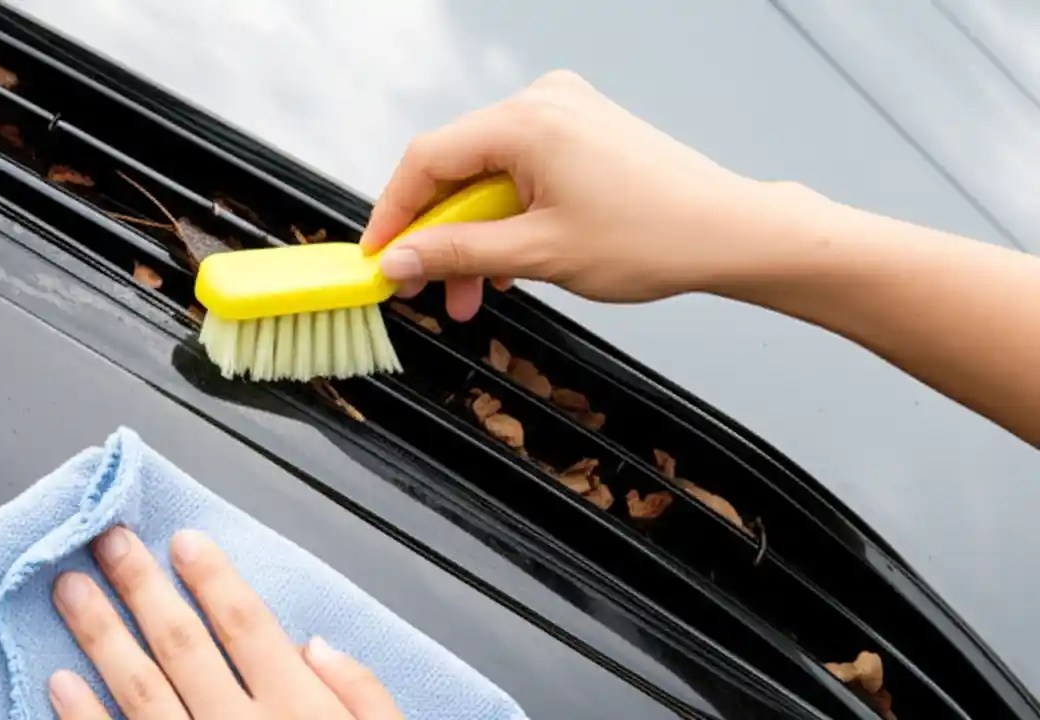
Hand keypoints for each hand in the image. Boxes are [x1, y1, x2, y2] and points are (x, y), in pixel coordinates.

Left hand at [47, 526, 403, 718]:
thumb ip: (363, 695)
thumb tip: (318, 644)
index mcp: (297, 710)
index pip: (246, 624)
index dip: (212, 577)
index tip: (183, 541)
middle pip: (182, 643)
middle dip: (142, 587)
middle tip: (109, 542)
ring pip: (139, 688)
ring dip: (100, 635)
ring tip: (71, 591)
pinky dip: (83, 716)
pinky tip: (60, 681)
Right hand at [360, 69, 778, 320]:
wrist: (729, 232)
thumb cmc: (653, 237)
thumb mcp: (539, 254)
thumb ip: (459, 253)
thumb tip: (401, 259)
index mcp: (528, 121)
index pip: (427, 159)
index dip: (393, 213)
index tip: (377, 255)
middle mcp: (543, 102)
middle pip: (457, 168)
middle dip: (440, 235)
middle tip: (428, 288)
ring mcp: (565, 113)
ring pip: (489, 175)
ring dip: (475, 235)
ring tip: (475, 292)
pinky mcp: (582, 130)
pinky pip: (521, 172)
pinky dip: (507, 216)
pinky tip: (507, 262)